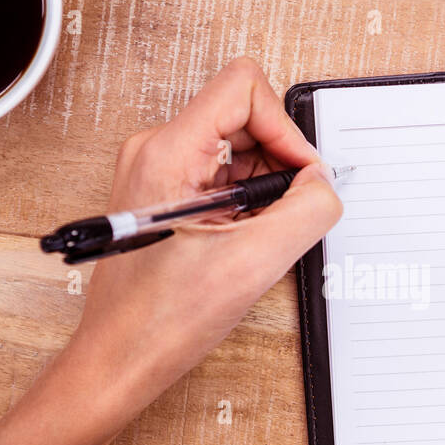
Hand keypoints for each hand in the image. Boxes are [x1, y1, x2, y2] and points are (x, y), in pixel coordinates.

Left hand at [64, 58, 341, 425]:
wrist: (120, 357)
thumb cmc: (160, 320)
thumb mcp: (253, 264)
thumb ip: (306, 211)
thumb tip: (324, 184)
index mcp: (167, 152)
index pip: (244, 88)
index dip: (285, 128)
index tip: (300, 175)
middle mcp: (156, 151)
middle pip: (242, 115)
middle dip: (278, 160)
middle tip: (286, 210)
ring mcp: (157, 172)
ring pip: (235, 148)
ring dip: (262, 186)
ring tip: (258, 233)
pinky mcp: (163, 195)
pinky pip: (221, 176)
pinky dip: (245, 203)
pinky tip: (242, 241)